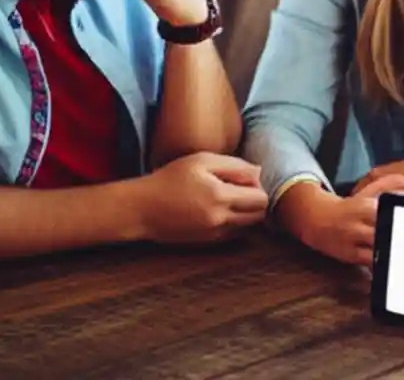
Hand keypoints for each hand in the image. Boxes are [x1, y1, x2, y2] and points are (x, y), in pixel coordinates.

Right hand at [133, 152, 268, 243]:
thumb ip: (235, 165)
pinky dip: (234, 222)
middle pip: (259, 215)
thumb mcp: (201, 161)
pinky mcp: (208, 242)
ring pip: (249, 226)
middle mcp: (220, 219)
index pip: (261, 199)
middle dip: (256, 201)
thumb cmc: (169, 178)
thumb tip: (259, 172)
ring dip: (246, 213)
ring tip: (228, 199)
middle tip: (239, 189)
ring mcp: (214, 233)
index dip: (258, 187)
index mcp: (220, 196)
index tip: (243, 178)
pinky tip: (217, 210)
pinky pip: (234, 234)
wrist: (142, 209)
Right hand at [290, 174, 403, 265]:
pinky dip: (383, 264)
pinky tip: (395, 266)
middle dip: (402, 237)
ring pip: (378, 250)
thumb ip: (392, 183)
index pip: (389, 211)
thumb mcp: (367, 190)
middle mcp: (358, 225)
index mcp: (365, 206)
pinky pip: (370, 263)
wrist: (317, 220)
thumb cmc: (350, 206)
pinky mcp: (350, 257)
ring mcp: (353, 242)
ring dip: (394, 252)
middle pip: (385, 232)